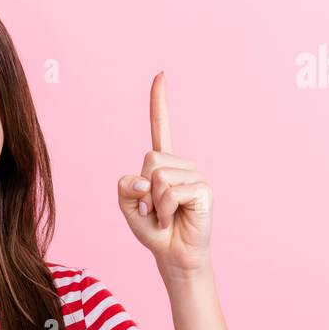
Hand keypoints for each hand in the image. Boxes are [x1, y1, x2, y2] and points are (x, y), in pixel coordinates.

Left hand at [117, 72, 212, 277]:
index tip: (161, 74)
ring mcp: (194, 175)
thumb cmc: (154, 230)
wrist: (174, 255)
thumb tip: (144, 179)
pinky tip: (176, 218)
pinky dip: (166, 210)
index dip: (159, 102)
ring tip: (166, 215)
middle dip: (143, 189)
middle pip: (149, 159)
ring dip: (155, 203)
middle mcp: (180, 164)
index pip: (161, 127)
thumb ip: (125, 187)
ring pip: (158, 177)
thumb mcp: (128, 207)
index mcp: (162, 164)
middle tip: (154, 209)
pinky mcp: (203, 189)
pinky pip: (171, 193)